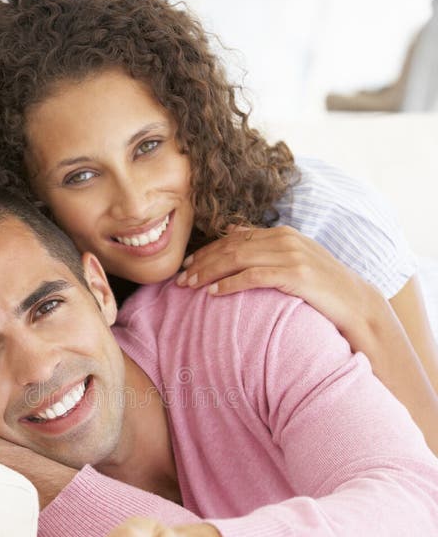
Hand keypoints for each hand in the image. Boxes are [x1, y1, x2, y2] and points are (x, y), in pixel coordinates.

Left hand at [176, 224, 377, 335]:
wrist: (356, 303)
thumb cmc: (321, 288)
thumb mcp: (293, 262)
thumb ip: (265, 251)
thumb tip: (234, 239)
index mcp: (281, 233)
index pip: (234, 238)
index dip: (207, 251)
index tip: (187, 265)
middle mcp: (284, 239)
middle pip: (231, 247)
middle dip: (202, 263)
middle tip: (180, 279)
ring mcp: (291, 255)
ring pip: (238, 259)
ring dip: (209, 273)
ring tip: (189, 287)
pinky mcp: (296, 275)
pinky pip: (254, 276)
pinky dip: (231, 283)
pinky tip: (214, 293)